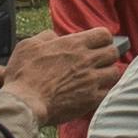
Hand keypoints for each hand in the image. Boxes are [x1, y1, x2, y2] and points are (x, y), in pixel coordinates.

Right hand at [0, 24, 121, 126]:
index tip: (96, 44)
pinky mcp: (90, 100)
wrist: (24, 103)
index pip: (104, 34)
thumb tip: (54, 37)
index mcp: (74, 44)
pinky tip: (95, 93)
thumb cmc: (23, 74)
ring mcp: (91, 80)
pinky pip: (108, 93)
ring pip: (114, 73)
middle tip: (99, 61)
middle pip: (113, 53)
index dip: (102, 39)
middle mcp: (87, 60)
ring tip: (99, 77)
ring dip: (108, 74)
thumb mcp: (29, 45)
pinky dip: (104, 92)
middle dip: (108, 55)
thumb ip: (46, 37)